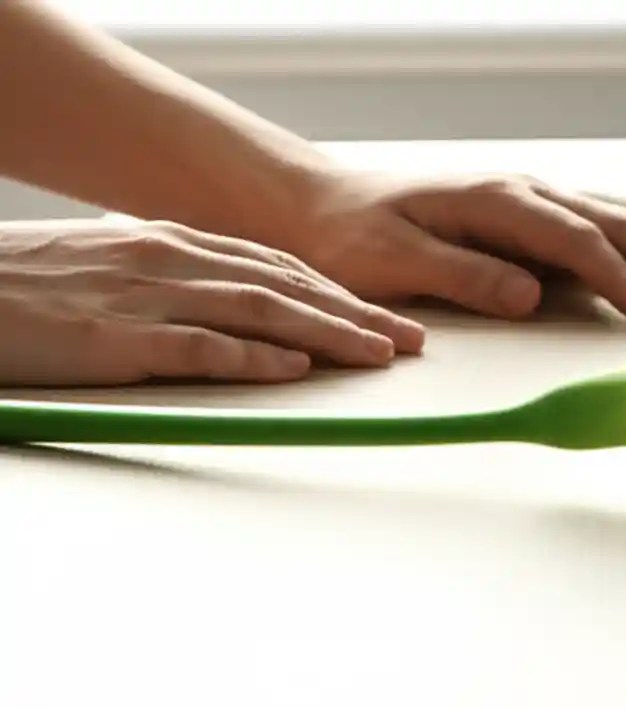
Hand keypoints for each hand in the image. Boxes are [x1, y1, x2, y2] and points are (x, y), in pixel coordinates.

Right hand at [0, 219, 424, 385]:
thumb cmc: (34, 284)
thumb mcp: (117, 266)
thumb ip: (178, 280)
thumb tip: (233, 305)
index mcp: (175, 243)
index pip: (278, 265)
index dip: (338, 292)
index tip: (384, 315)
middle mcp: (172, 260)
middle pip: (285, 286)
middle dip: (355, 313)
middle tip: (411, 340)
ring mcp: (146, 297)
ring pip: (259, 311)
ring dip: (326, 334)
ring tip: (378, 354)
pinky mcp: (116, 338)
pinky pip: (198, 347)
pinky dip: (253, 359)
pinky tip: (294, 371)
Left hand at [275, 171, 625, 328]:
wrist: (324, 204)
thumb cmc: (352, 234)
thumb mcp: (392, 259)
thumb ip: (463, 274)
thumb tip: (530, 294)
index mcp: (497, 200)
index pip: (580, 242)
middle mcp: (526, 193)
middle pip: (619, 228)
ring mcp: (534, 202)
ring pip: (622, 227)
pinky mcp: (533, 220)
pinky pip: (605, 235)